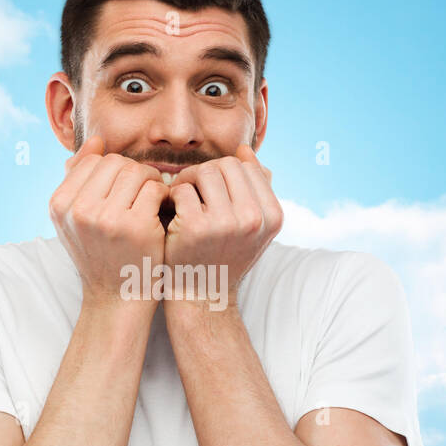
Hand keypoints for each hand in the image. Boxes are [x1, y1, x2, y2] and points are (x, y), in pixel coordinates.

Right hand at [49, 135, 168, 309]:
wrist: (116, 297)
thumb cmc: (100, 254)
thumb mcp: (76, 220)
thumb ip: (79, 179)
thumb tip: (96, 141)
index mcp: (60, 204)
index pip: (92, 161)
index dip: (113, 170)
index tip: (122, 189)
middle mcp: (79, 210)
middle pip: (115, 162)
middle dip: (133, 173)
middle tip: (142, 191)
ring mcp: (107, 219)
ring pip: (137, 172)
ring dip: (150, 181)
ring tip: (152, 199)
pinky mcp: (135, 227)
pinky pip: (154, 189)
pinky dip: (162, 196)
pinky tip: (160, 211)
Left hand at [164, 144, 283, 306]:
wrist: (202, 294)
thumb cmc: (225, 255)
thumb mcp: (253, 228)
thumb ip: (256, 190)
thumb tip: (245, 151)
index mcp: (272, 216)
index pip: (249, 167)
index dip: (226, 172)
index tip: (213, 188)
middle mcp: (253, 219)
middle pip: (227, 165)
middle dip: (206, 172)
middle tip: (192, 189)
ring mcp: (224, 223)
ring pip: (204, 171)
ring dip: (188, 180)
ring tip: (183, 197)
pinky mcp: (195, 227)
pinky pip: (182, 189)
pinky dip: (174, 196)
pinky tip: (173, 211)